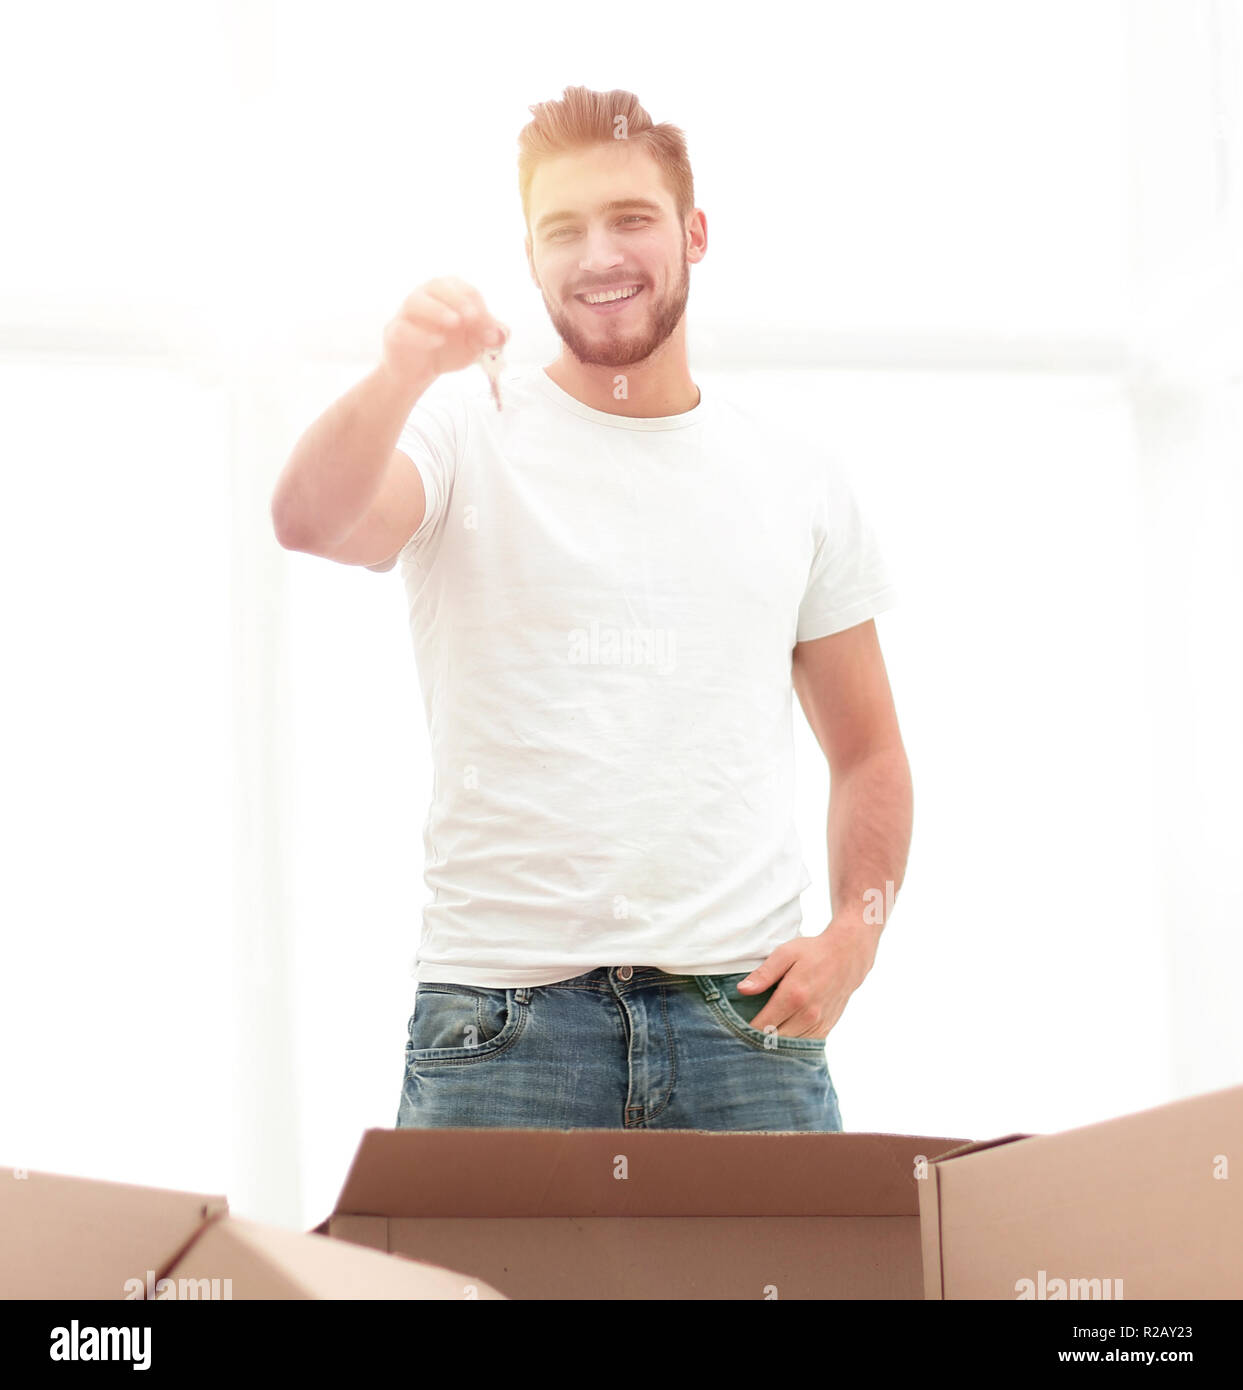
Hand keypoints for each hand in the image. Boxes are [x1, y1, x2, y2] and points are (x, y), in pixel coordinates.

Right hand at [381, 276, 507, 384]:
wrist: (421, 371)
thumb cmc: (447, 349)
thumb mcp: (474, 345)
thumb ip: (489, 337)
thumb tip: (501, 334)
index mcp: (447, 294)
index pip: (464, 290)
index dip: (479, 307)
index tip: (490, 330)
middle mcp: (425, 297)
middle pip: (437, 285)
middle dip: (457, 299)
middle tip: (472, 316)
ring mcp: (407, 314)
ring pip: (416, 302)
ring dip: (437, 310)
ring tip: (455, 322)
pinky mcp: (395, 334)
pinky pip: (403, 329)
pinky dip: (421, 335)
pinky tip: (437, 342)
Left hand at [736, 921, 877, 1038]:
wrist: (848, 956)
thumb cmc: (812, 952)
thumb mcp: (785, 953)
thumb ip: (763, 974)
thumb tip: (742, 990)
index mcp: (793, 995)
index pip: (762, 1025)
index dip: (745, 1031)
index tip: (733, 1030)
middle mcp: (807, 1013)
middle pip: (775, 1040)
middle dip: (758, 1041)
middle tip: (743, 1036)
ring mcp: (819, 1022)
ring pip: (791, 1047)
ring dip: (775, 1046)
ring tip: (759, 1041)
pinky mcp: (827, 1027)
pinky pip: (806, 1046)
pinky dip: (792, 1046)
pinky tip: (781, 1041)